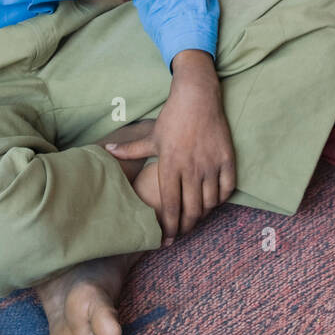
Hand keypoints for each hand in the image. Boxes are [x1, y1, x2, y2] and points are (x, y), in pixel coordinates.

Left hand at [106, 56, 235, 239]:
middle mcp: (191, 168)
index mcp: (170, 165)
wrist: (197, 96)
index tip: (169, 238)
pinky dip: (221, 199)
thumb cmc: (172, 117)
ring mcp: (210, 164)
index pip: (171, 206)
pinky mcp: (226, 159)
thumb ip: (130, 149)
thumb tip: (107, 150)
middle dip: (187, 227)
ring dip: (204, 213)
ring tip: (197, 215)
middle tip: (183, 232)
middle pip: (192, 210)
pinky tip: (214, 199)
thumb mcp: (151, 136)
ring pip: (210, 202)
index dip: (170, 227)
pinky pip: (227, 189)